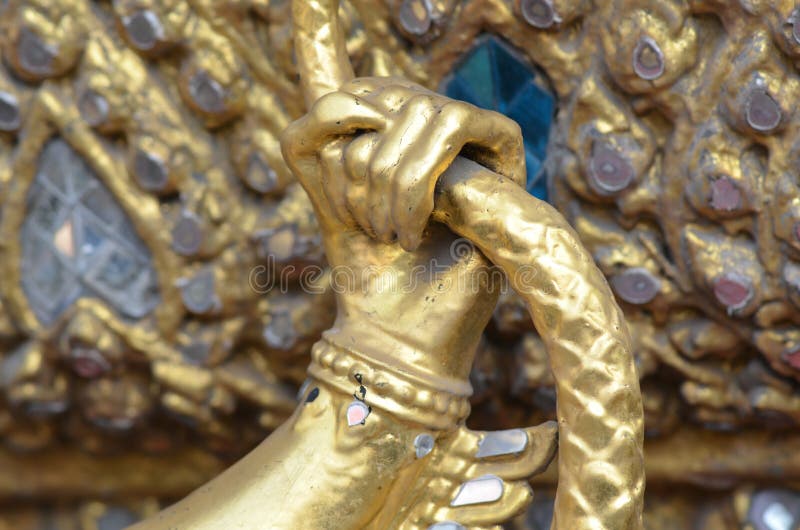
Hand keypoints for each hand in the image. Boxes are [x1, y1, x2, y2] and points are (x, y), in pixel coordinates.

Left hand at [279, 77, 526, 382]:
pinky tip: (421, 225)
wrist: (399, 326)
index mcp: (380, 127)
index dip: (318, 32)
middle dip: (349, 171)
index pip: (340, 67)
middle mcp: (421, 122)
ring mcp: (463, 132)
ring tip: (393, 234)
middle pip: (367, 96)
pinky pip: (446, 125)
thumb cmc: (365, 264)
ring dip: (381, 188)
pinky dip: (417, 183)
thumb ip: (318, 129)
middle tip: (365, 226)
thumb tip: (346, 98)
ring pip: (405, 114)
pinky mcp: (501, 148)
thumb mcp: (322, 185)